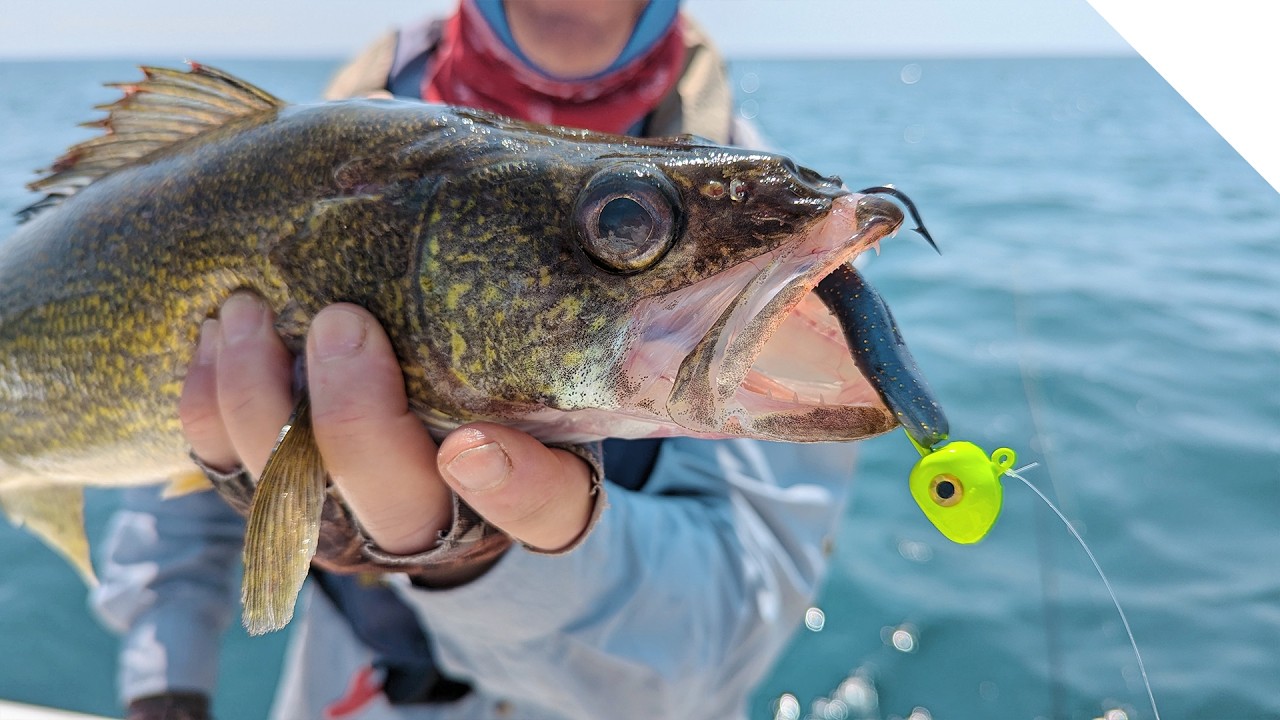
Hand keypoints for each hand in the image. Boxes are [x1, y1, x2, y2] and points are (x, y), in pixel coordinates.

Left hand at [178, 292, 596, 555]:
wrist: (440, 457)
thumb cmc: (507, 403)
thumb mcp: (552, 386)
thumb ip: (558, 357)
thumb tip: (567, 288)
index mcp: (522, 499)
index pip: (538, 510)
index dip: (508, 486)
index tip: (476, 446)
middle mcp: (430, 524)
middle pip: (390, 500)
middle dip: (356, 416)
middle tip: (345, 321)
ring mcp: (346, 517)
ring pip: (289, 486)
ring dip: (258, 398)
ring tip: (248, 311)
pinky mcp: (277, 494)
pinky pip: (221, 463)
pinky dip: (206, 401)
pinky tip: (214, 336)